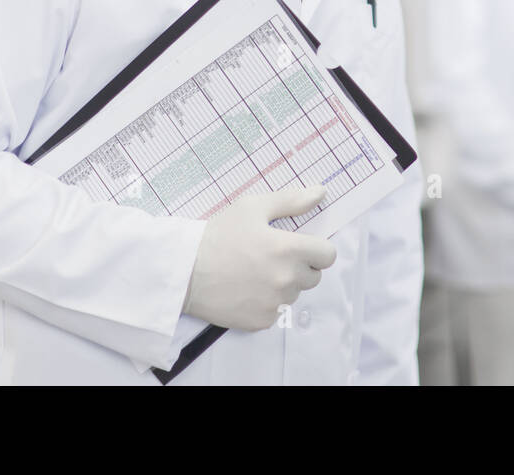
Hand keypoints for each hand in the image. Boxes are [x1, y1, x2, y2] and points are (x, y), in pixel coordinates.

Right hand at [183, 185, 336, 329]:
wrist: (184, 271)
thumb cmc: (218, 235)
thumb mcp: (253, 207)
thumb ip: (291, 200)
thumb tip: (321, 192)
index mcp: (289, 249)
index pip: (328, 255)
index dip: (316, 248)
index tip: (299, 245)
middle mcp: (287, 279)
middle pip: (313, 276)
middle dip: (299, 266)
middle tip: (271, 257)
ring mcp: (275, 303)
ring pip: (294, 294)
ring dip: (283, 284)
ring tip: (254, 272)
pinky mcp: (261, 321)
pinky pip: (277, 311)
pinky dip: (267, 302)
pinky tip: (246, 289)